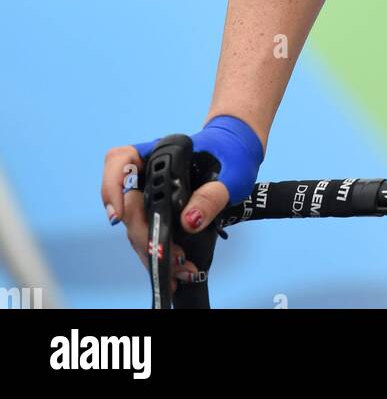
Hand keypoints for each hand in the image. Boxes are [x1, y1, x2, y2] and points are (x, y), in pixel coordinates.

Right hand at [102, 147, 220, 297]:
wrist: (237, 160)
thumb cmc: (233, 156)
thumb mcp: (231, 174)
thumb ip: (212, 195)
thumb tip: (189, 221)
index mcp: (159, 153)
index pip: (121, 160)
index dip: (112, 186)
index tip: (117, 216)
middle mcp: (148, 174)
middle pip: (128, 205)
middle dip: (143, 235)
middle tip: (171, 256)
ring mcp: (151, 195)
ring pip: (137, 227)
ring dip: (153, 250)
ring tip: (180, 270)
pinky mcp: (159, 214)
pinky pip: (150, 235)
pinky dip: (160, 254)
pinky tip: (176, 271)